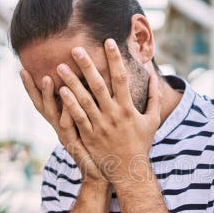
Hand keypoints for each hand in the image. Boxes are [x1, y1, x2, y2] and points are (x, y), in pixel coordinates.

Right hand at [19, 68, 105, 182]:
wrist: (99, 173)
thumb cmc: (95, 147)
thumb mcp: (86, 122)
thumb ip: (83, 105)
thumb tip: (82, 83)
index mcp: (59, 122)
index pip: (41, 102)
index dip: (30, 87)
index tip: (22, 69)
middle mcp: (58, 128)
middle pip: (41, 106)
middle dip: (32, 88)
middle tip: (24, 71)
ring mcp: (65, 136)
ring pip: (53, 113)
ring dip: (49, 96)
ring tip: (47, 78)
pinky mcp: (75, 143)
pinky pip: (70, 124)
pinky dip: (68, 112)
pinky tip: (69, 99)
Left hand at [56, 38, 160, 184]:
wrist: (129, 170)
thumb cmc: (141, 143)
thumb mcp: (152, 120)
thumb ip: (153, 97)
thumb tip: (152, 76)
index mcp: (128, 108)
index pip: (121, 78)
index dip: (115, 58)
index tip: (108, 42)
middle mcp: (113, 114)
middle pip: (98, 85)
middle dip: (87, 66)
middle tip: (75, 49)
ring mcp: (100, 125)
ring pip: (84, 99)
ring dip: (72, 82)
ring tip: (61, 67)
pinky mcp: (90, 135)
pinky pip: (77, 117)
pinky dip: (69, 104)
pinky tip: (60, 91)